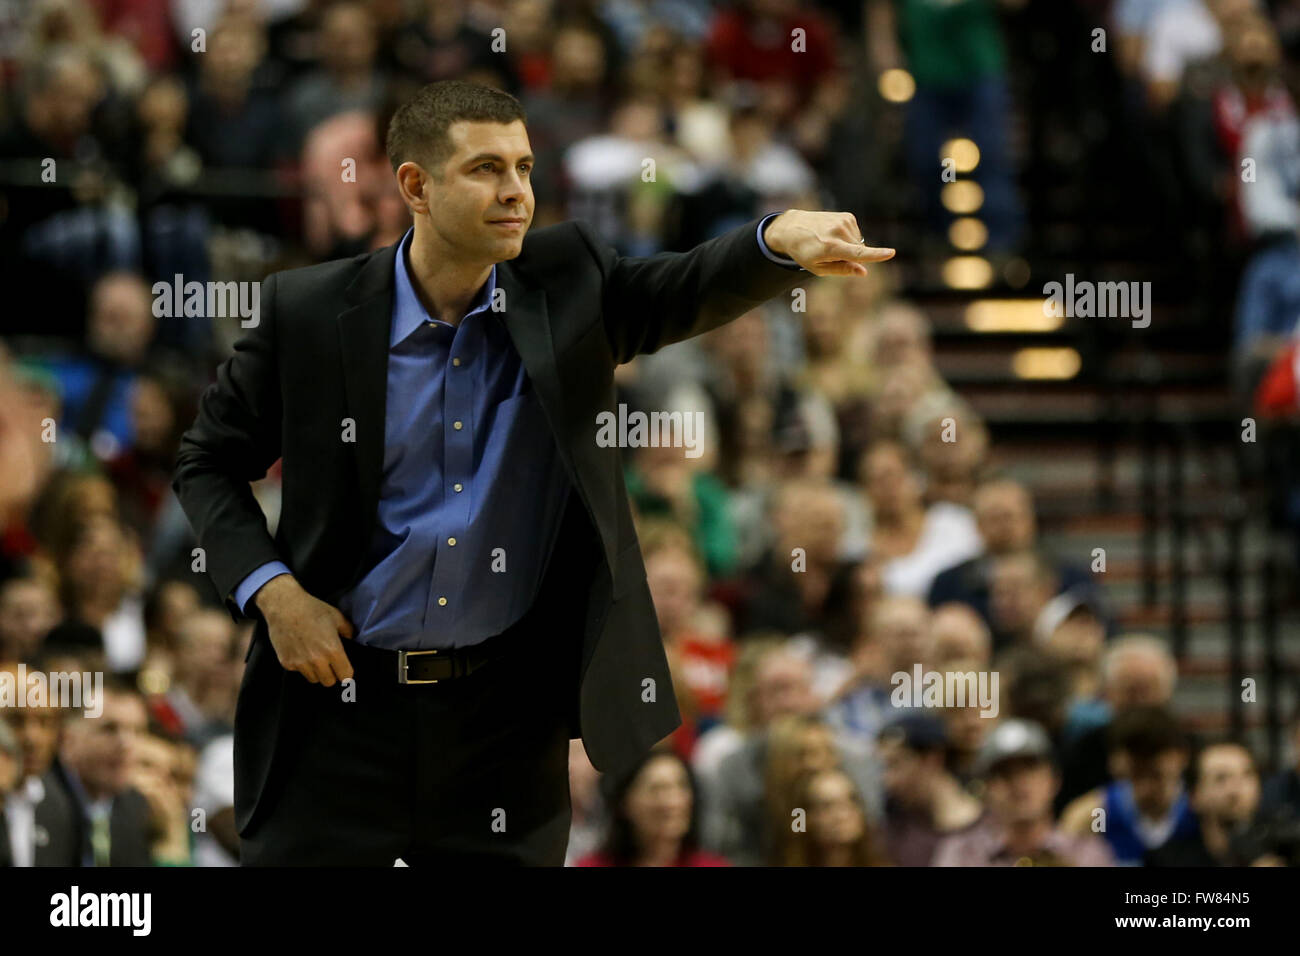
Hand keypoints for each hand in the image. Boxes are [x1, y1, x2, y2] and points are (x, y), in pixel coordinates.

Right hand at [253, 575, 354, 684]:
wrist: (284, 606)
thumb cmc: (312, 609)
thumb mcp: (337, 617)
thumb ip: (348, 632)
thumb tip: (352, 642)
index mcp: (333, 650)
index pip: (345, 676)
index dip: (347, 673)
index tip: (344, 669)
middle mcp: (317, 660)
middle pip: (329, 682)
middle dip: (332, 674)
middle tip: (330, 664)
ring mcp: (300, 663)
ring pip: (313, 679)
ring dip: (316, 672)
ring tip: (314, 656)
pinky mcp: (286, 663)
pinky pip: (299, 671)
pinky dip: (301, 665)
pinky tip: (300, 651)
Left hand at [764, 210, 894, 276]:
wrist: (792, 228)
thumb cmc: (804, 252)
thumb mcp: (818, 268)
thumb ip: (842, 270)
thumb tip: (864, 272)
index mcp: (831, 247)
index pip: (857, 253)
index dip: (876, 255)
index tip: (891, 253)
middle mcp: (839, 232)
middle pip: (859, 252)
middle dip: (849, 257)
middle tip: (829, 253)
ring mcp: (844, 221)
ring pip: (859, 243)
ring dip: (848, 246)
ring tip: (828, 242)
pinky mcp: (847, 216)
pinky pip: (856, 234)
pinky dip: (848, 237)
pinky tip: (833, 234)